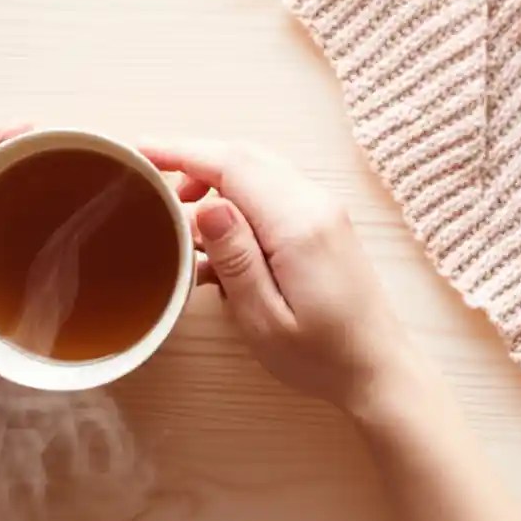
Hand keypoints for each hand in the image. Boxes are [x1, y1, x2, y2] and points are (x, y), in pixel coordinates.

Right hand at [140, 139, 411, 407]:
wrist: (378, 369)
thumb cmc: (322, 355)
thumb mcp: (265, 318)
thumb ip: (235, 258)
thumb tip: (207, 207)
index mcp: (298, 224)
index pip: (232, 164)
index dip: (183, 152)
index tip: (143, 151)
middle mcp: (315, 205)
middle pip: (245, 157)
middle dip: (195, 162)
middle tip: (154, 183)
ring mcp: (323, 211)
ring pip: (259, 171)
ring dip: (216, 182)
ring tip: (182, 218)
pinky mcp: (324, 224)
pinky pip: (273, 194)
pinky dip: (239, 201)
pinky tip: (218, 244)